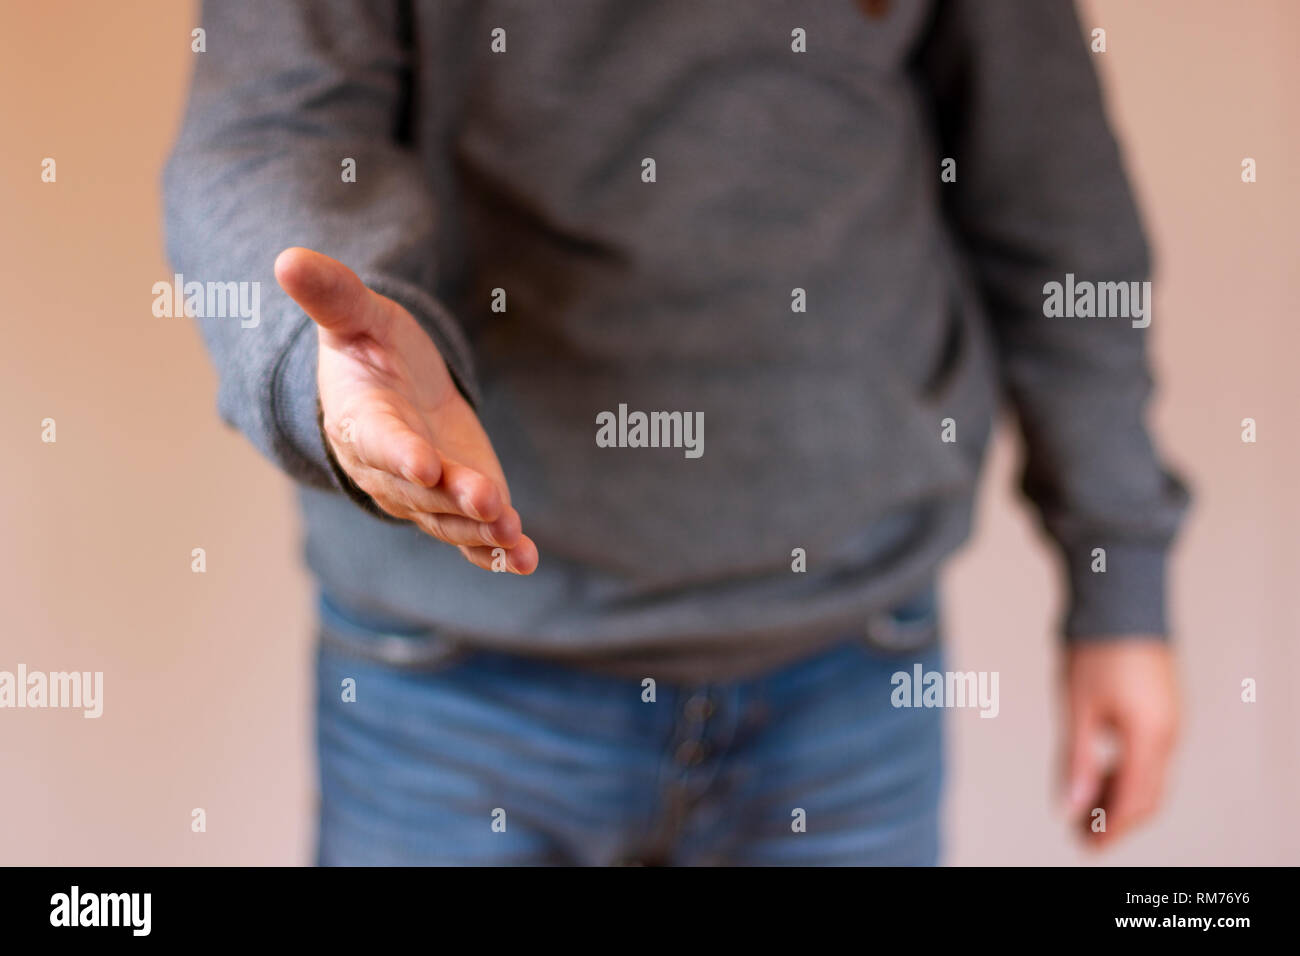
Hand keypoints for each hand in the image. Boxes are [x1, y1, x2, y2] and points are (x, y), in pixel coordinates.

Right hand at [274, 247, 537, 574]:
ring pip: (449, 519)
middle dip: (454, 500)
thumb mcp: (356, 317)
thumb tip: (287, 258)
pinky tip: (526, 559)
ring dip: (481, 530)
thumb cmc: (370, 351)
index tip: (425, 466)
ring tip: (513, 535)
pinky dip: (497, 551)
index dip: (400, 455)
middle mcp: (389, 468)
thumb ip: (333, 296)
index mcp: (361, 421)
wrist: (387, 390)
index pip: (379, 441)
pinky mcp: (455, 504)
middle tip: (489, 502)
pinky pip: (472, 535)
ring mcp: (425, 494)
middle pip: (421, 491)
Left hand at [1062, 640, 1178, 846]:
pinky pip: (1151, 757)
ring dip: (1120, 798)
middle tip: (1081, 835)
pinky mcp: (1163, 710)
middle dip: (1116, 820)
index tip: (1086, 847)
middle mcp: (1167, 734)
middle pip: (1147, 796)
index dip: (1110, 830)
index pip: (1133, 801)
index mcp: (1149, 736)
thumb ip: (1077, 760)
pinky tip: (1099, 775)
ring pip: (1151, 777)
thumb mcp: (1078, 707)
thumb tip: (1071, 806)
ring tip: (1084, 808)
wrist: (1122, 601)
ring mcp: (1169, 722)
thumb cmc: (1096, 649)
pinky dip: (1127, 774)